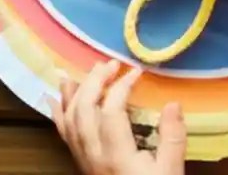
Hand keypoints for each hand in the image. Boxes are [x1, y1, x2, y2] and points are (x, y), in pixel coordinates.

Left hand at [51, 60, 186, 174]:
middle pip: (85, 111)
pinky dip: (58, 114)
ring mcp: (84, 161)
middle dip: (95, 82)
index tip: (136, 73)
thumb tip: (173, 103)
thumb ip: (172, 138)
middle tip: (109, 64)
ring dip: (72, 94)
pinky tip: (54, 100)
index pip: (111, 111)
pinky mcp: (81, 165)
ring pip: (70, 121)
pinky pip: (64, 136)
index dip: (121, 87)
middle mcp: (95, 156)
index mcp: (118, 156)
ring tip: (76, 73)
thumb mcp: (171, 172)